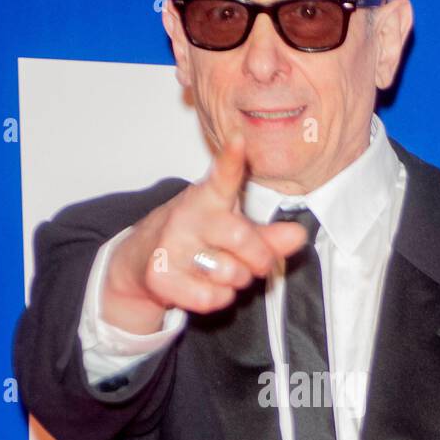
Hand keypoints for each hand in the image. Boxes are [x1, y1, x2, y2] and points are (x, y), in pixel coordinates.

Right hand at [101, 135, 308, 332]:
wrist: (140, 262)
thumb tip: (298, 236)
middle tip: (256, 263)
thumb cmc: (196, 239)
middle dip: (260, 259)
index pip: (223, 177)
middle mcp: (187, 216)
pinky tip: (202, 286)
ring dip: (236, 282)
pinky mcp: (159, 275)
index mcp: (207, 197)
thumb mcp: (231, 229)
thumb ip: (268, 235)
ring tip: (219, 271)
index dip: (232, 160)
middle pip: (242, 238)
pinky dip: (217, 299)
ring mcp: (171, 245)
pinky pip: (211, 298)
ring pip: (230, 274)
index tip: (239, 140)